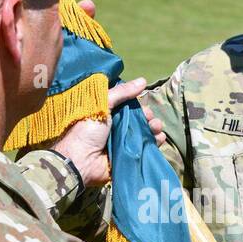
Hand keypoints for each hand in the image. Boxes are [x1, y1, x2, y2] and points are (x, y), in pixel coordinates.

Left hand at [48, 76, 165, 186]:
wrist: (82, 160)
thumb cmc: (87, 130)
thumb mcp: (102, 104)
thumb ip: (121, 92)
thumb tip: (143, 80)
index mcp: (109, 114)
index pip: (129, 106)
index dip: (138, 104)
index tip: (144, 103)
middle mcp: (117, 127)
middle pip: (139, 119)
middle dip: (148, 116)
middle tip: (150, 117)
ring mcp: (125, 143)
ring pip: (145, 132)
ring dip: (154, 127)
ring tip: (156, 127)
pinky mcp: (130, 156)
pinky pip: (146, 148)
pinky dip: (156, 142)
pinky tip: (160, 138)